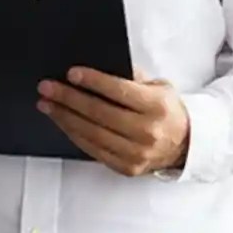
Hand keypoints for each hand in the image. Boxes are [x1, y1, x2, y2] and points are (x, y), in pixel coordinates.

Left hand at [37, 67, 189, 176]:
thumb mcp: (158, 85)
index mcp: (156, 106)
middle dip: (69, 98)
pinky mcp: (126, 167)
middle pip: (99, 113)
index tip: (71, 73)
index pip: (119, 91)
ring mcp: (136, 153)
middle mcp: (147, 132)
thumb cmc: (166, 108)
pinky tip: (62, 122)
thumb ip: (132, 76)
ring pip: (92, 133)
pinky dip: (74, 134)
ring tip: (46, 104)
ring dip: (64, 117)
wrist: (185, 143)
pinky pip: (93, 150)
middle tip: (47, 87)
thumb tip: (98, 65)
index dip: (93, 81)